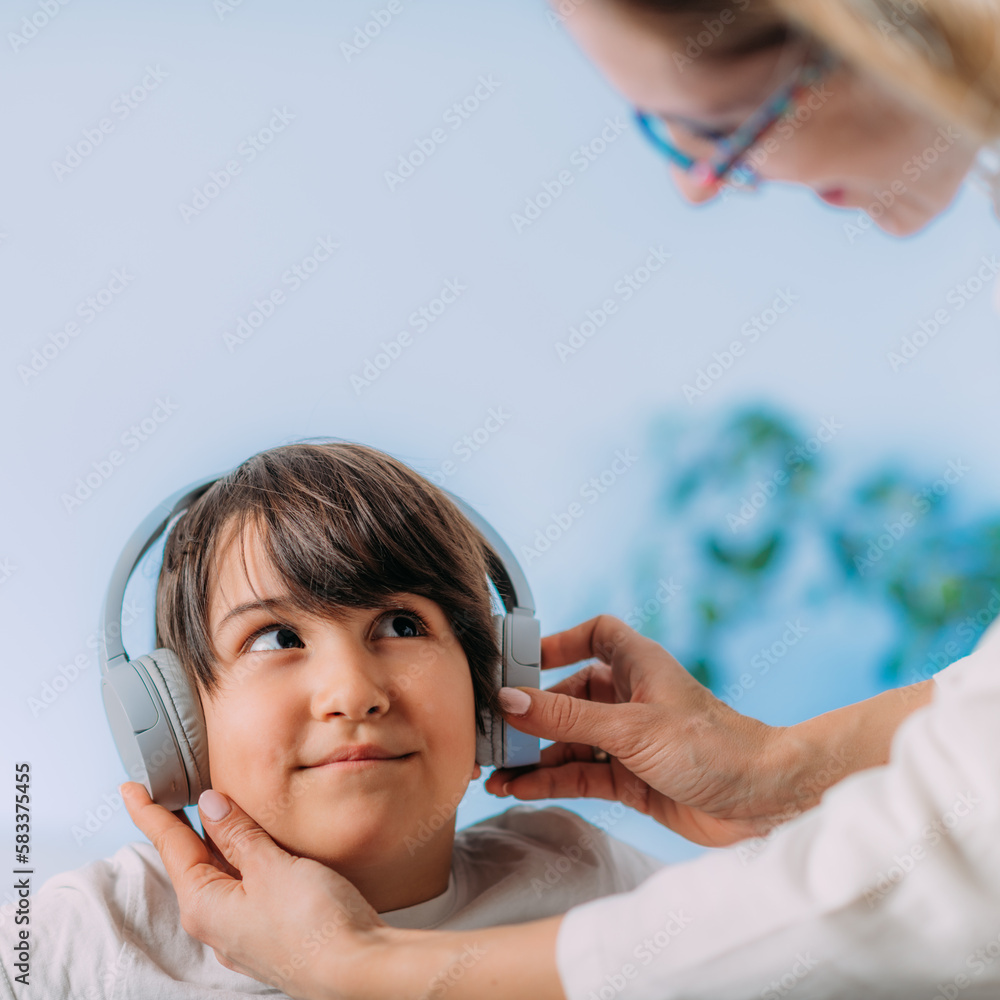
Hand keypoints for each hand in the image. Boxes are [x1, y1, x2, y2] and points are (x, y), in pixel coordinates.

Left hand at [121, 782, 384, 999]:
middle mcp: (216, 922)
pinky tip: (258, 850)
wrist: (357, 971)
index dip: (150, 813)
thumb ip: (239, 833)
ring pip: (221, 875)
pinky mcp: (269, 933)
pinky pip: (245, 888)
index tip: (131, 789)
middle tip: (171, 793)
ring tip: (217, 813)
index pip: (171, 846)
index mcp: (205, 904)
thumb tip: (210, 804)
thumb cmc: (315, 925)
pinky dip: (243, 861)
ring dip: (218, 842)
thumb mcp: (272, 866)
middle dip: (185, 827)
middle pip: (192, 861)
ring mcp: (242, 931)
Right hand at [484, 615, 798, 846]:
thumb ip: (566, 719)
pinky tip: (520, 787)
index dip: (558, 642)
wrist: (764, 801)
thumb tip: (510, 701)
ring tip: (494, 772)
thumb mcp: (629, 728)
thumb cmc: (712, 746)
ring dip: (534, 755)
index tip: (520, 660)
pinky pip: (579, 773)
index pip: (592, 635)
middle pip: (567, 696)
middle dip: (531, 715)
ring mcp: (628, 739)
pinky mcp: (629, 778)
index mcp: (636, 664)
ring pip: (569, 740)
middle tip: (492, 732)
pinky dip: (550, 779)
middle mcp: (629, 697)